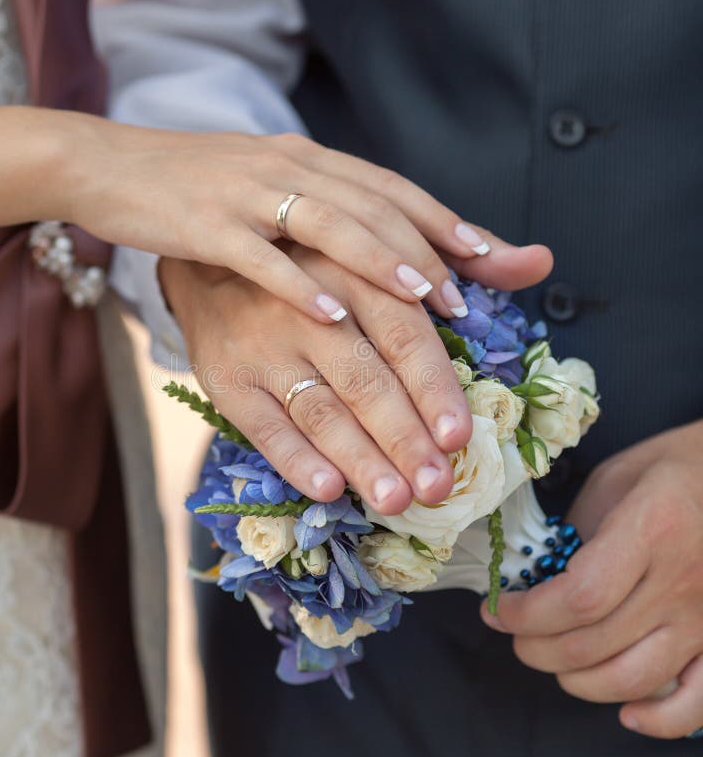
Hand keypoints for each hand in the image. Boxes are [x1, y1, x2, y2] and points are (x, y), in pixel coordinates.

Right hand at [68, 118, 550, 322]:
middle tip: (466, 301)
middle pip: (372, 206)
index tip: (485, 255)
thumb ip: (315, 214)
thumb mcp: (263, 190)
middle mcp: (285, 167)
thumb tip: (365, 255)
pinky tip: (331, 316)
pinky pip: (259, 257)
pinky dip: (299, 285)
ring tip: (423, 298)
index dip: (441, 220)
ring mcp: (245, 193)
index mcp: (305, 160)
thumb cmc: (194, 191)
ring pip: (327, 223)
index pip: (388, 187)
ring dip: (380, 260)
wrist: (109, 165)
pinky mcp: (203, 224)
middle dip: (426, 251)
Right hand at [161, 241, 550, 514]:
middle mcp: (307, 308)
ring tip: (394, 499)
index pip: (402, 333)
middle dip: (404, 438)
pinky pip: (263, 426)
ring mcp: (262, 346)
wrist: (214, 271)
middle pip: (364, 380)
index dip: (432, 387)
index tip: (460, 437)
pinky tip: (327, 489)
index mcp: (353, 273)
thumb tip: (541, 261)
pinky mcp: (226, 379)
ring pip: (319, 408)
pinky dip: (294, 460)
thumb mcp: (381, 256)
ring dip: (359, 458)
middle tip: (436, 487)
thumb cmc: (316, 272)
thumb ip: (461, 265)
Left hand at [481, 421, 702, 738]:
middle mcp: (682, 580)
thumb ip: (575, 536)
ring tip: (549, 657)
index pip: (580, 598)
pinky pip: (696, 701)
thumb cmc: (664, 472)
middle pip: (595, 643)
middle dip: (535, 647)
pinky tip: (625, 711)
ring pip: (633, 678)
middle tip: (512, 632)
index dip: (528, 615)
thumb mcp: (609, 485)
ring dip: (576, 680)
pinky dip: (659, 720)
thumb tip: (532, 583)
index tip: (498, 609)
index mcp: (651, 530)